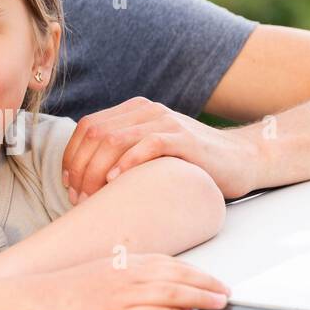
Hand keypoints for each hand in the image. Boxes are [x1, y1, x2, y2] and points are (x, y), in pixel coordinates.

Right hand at [36, 254, 229, 309]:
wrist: (35, 301)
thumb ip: (125, 278)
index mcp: (123, 264)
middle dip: (206, 283)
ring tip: (219, 301)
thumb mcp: (98, 275)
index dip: (195, 272)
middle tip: (227, 290)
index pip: (169, 264)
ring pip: (171, 293)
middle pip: (176, 276)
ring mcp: (122, 296)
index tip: (213, 280)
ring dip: (199, 296)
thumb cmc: (63, 292)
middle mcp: (126, 276)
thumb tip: (151, 288)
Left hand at [62, 97, 262, 202]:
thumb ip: (123, 155)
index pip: (88, 127)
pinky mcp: (184, 138)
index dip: (72, 157)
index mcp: (134, 112)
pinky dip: (128, 162)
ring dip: (97, 170)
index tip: (69, 187)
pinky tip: (117, 181)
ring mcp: (166, 122)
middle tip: (79, 199)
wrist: (240, 160)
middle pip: (96, 133)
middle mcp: (146, 111)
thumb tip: (84, 181)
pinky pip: (149, 144)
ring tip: (93, 196)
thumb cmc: (191, 165)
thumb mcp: (150, 154)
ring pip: (115, 138)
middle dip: (80, 168)